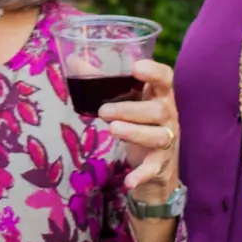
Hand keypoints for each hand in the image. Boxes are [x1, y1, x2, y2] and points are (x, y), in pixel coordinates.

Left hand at [98, 59, 179, 205]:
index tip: (135, 67)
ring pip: (158, 136)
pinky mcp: (161, 164)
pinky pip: (153, 169)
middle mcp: (168, 116)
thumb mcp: (125, 101)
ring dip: (135, 133)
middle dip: (130, 109)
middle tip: (103, 110)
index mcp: (160, 96)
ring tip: (112, 129)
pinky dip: (141, 175)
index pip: (166, 79)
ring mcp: (167, 140)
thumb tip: (72, 60)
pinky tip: (128, 181)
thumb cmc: (139, 123)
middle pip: (158, 110)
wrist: (158, 166)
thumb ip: (102, 82)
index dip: (154, 71)